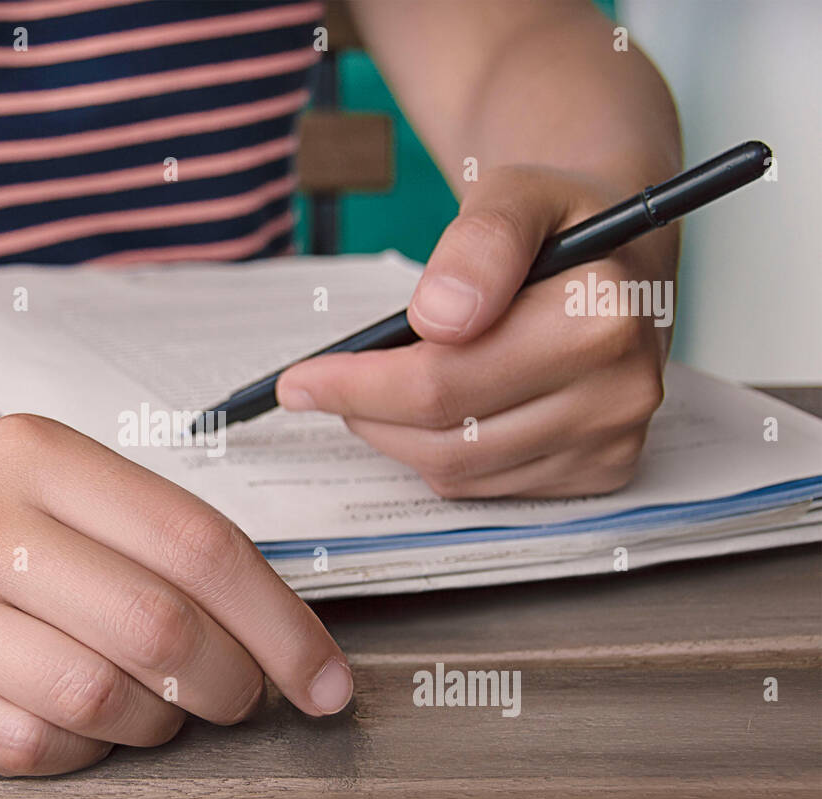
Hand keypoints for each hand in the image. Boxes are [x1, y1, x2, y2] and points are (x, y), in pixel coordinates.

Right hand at [0, 416, 351, 775]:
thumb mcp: (32, 469)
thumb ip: (135, 525)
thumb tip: (259, 614)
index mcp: (36, 456)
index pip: (197, 542)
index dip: (282, 623)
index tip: (323, 676)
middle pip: (159, 628)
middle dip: (233, 683)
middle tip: (244, 697)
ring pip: (98, 696)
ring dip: (158, 722)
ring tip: (158, 709)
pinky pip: (28, 743)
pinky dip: (84, 749)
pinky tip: (87, 725)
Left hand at [276, 165, 676, 497]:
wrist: (618, 255)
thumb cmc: (556, 221)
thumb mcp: (515, 193)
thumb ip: (480, 242)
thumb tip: (439, 315)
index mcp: (601, 319)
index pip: (445, 380)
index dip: (356, 386)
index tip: (297, 381)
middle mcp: (620, 391)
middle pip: (447, 434)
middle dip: (365, 413)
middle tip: (317, 388)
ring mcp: (613, 441)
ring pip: (460, 470)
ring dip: (396, 438)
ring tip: (371, 394)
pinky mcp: (601, 473)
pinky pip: (486, 485)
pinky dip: (440, 455)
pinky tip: (430, 414)